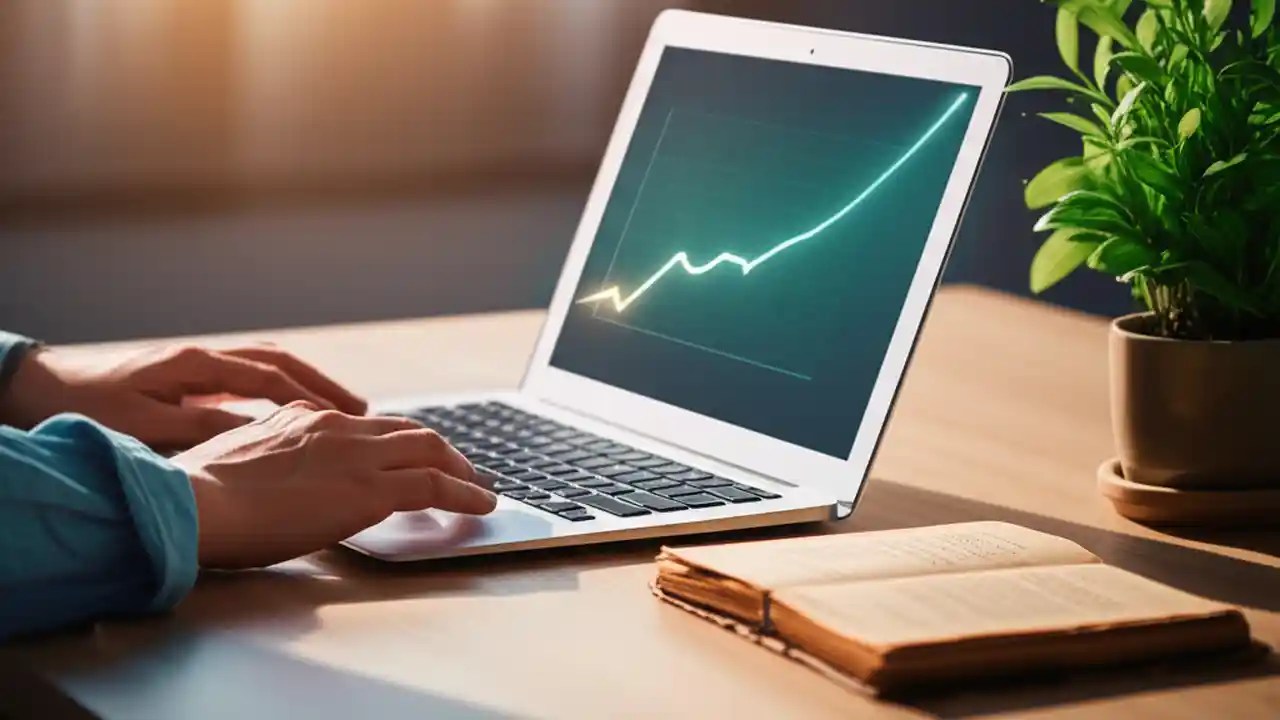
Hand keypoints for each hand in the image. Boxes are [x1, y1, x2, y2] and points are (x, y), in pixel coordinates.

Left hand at [0, 343, 365, 448]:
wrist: (45, 389)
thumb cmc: (90, 411)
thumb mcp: (147, 427)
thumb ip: (204, 427)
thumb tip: (261, 430)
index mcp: (197, 364)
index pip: (270, 377)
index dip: (312, 397)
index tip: (348, 417)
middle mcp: (205, 356)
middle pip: (281, 362)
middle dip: (324, 384)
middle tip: (362, 410)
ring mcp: (201, 363)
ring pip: (270, 364)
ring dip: (309, 383)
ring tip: (344, 408)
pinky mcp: (193, 377)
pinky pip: (253, 376)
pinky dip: (285, 387)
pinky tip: (299, 408)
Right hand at [174, 402, 496, 567]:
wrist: (192, 503)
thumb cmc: (197, 494)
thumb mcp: (232, 457)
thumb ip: (265, 456)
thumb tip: (270, 473)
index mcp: (301, 417)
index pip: (364, 424)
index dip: (395, 440)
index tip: (407, 454)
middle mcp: (335, 427)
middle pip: (408, 430)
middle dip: (440, 449)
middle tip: (458, 468)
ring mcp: (356, 455)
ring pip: (431, 450)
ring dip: (462, 470)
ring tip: (478, 488)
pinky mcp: (369, 489)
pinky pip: (435, 486)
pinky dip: (465, 494)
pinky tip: (479, 505)